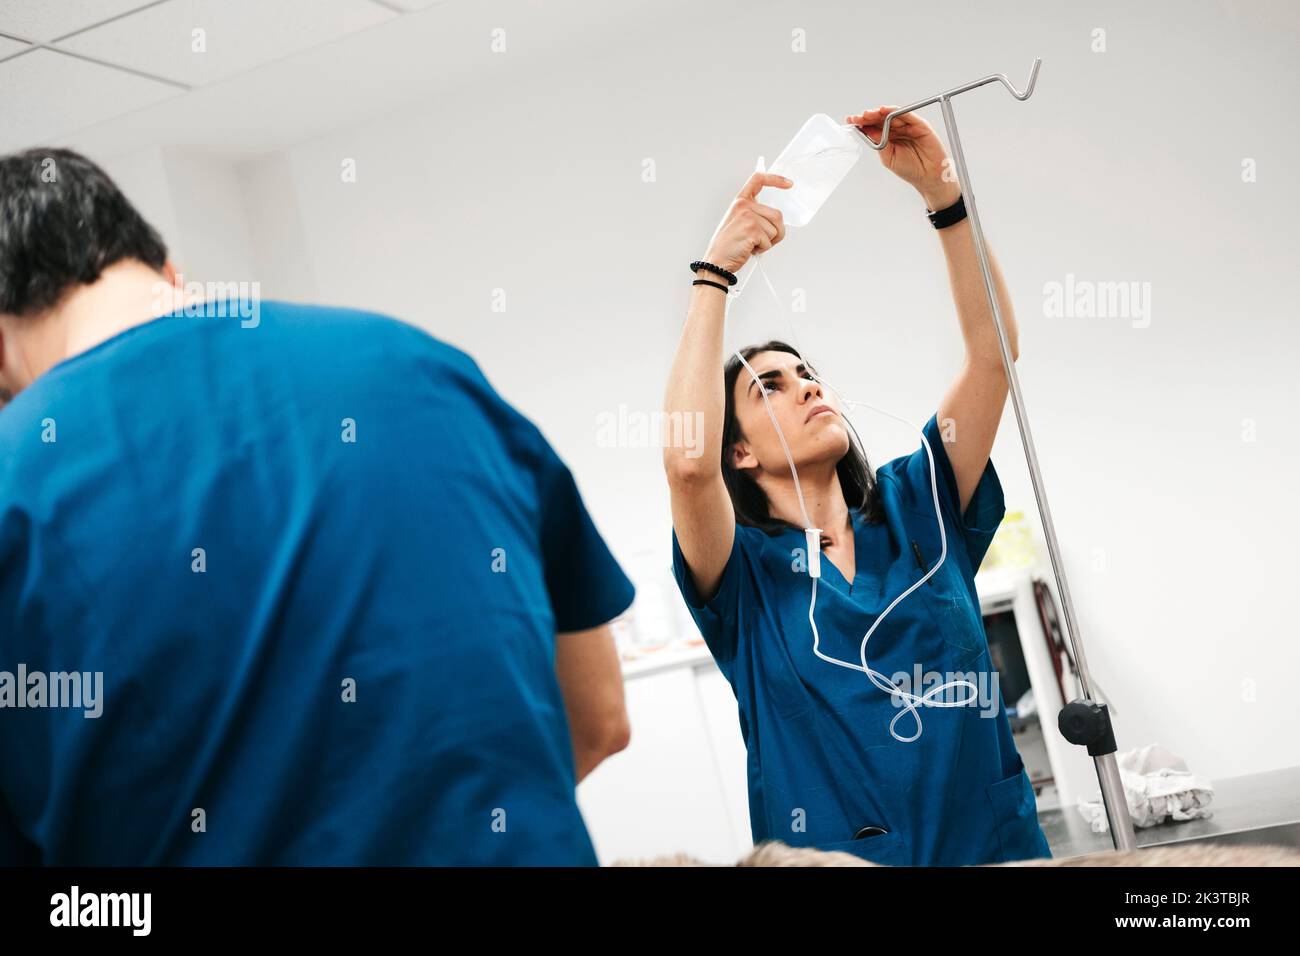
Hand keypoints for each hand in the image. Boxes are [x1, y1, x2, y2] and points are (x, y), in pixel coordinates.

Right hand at [700, 171, 789, 274]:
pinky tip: (749, 249)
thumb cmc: (728, 245)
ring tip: (752, 244)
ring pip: (775, 229)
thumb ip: (754, 213)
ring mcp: (747, 217)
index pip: (758, 180)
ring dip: (768, 242)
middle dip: (776, 232)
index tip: (788, 183)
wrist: (717, 261)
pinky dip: (763, 249)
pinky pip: (769, 241)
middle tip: (763, 240)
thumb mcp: (738, 221)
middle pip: (777, 215)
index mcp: (740, 201)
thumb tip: (775, 218)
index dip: (776, 179)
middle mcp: (743, 206)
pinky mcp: (751, 230)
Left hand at [845, 105, 959, 208]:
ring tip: (867, 114)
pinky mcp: (920, 125)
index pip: (874, 127)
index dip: (862, 123)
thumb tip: (867, 129)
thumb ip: (880, 142)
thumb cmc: (910, 169)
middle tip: (858, 117)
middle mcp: (898, 130)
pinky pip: (906, 115)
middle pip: (881, 119)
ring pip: (892, 115)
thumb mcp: (888, 156)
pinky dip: (895, 111)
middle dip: (868, 117)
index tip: (851, 121)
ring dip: (878, 113)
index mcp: (889, 138)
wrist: (928, 176)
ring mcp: (908, 126)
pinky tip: (885, 110)